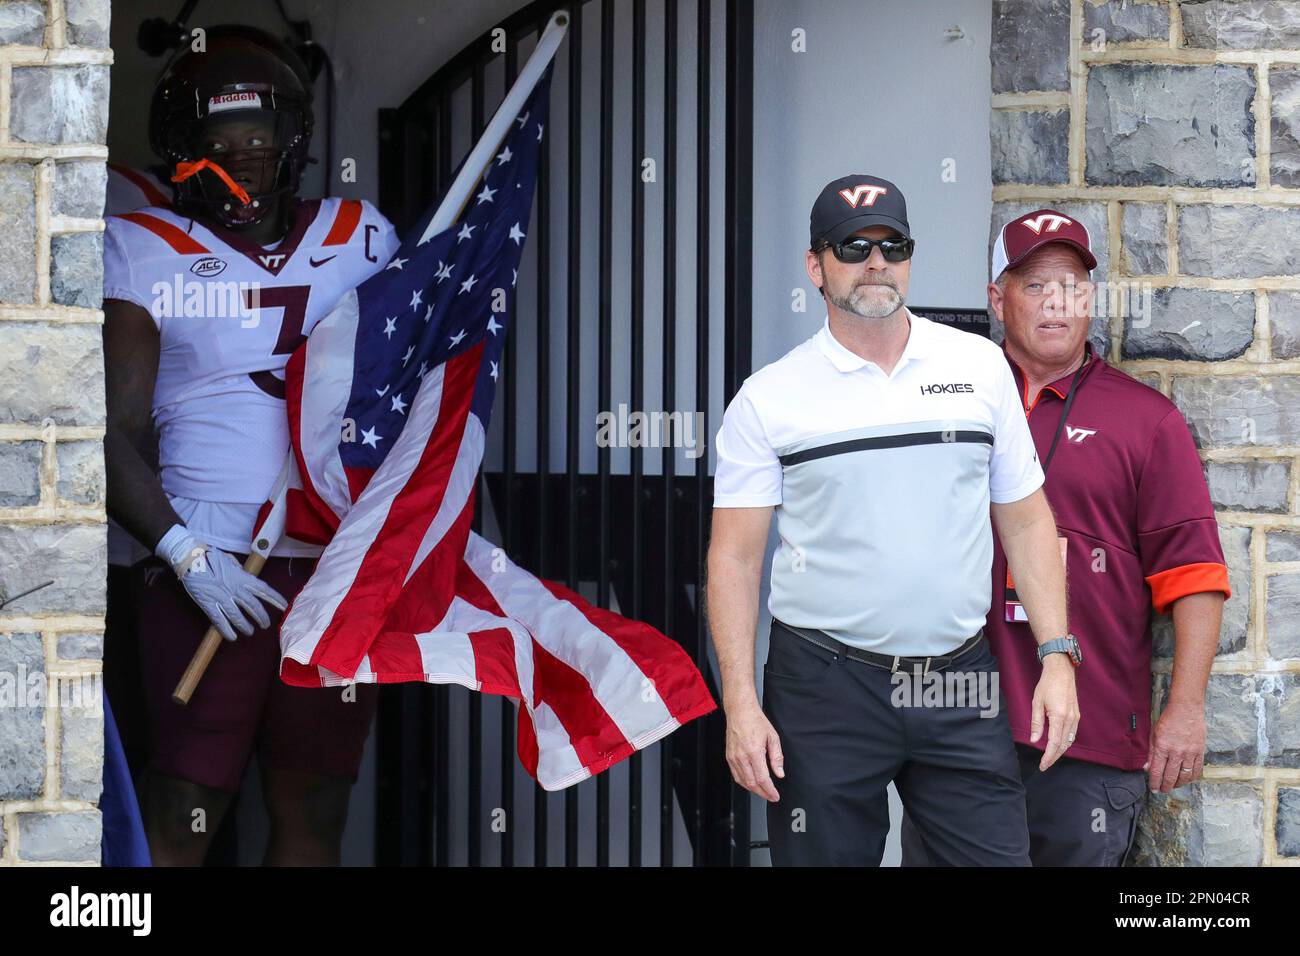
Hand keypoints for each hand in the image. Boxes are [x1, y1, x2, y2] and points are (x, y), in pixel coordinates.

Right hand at [156, 525, 287, 641]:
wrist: (190, 558)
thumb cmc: (210, 557)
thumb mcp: (230, 561)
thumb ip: (239, 570)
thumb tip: (244, 574)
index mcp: (242, 577)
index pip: (264, 589)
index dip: (275, 599)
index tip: (284, 606)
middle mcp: (235, 588)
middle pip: (253, 606)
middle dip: (261, 617)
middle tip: (265, 625)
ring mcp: (221, 597)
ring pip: (237, 616)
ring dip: (245, 626)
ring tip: (250, 631)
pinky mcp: (208, 603)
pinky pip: (219, 620)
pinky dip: (226, 630)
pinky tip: (232, 637)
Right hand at [725, 698, 783, 801]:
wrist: (740, 711)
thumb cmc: (755, 721)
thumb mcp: (773, 737)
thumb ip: (777, 757)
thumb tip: (779, 773)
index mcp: (753, 751)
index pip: (762, 779)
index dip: (770, 790)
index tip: (775, 796)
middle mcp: (741, 756)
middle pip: (752, 783)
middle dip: (763, 793)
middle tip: (771, 796)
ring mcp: (733, 757)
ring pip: (742, 781)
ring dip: (753, 790)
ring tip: (763, 792)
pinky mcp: (729, 757)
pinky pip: (735, 775)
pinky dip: (744, 782)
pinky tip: (751, 783)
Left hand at [1030, 655, 1079, 770]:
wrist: (1061, 672)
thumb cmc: (1047, 685)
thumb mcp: (1036, 703)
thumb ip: (1036, 723)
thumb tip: (1034, 740)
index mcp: (1059, 716)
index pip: (1054, 742)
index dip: (1049, 756)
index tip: (1043, 765)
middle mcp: (1070, 719)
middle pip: (1063, 745)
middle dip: (1054, 757)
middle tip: (1044, 765)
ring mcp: (1075, 717)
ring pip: (1069, 741)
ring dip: (1060, 751)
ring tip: (1050, 758)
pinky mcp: (1077, 715)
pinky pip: (1072, 733)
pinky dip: (1065, 742)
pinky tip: (1058, 745)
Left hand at [1145, 700, 1204, 792]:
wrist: (1187, 709)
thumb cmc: (1168, 720)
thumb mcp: (1154, 735)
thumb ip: (1152, 753)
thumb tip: (1147, 769)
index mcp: (1162, 747)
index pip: (1157, 772)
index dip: (1154, 783)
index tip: (1153, 789)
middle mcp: (1176, 752)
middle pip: (1171, 777)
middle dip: (1165, 787)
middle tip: (1162, 790)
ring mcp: (1190, 753)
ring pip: (1184, 776)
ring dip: (1178, 784)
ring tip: (1173, 786)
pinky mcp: (1200, 752)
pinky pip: (1196, 770)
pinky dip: (1191, 778)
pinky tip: (1186, 780)